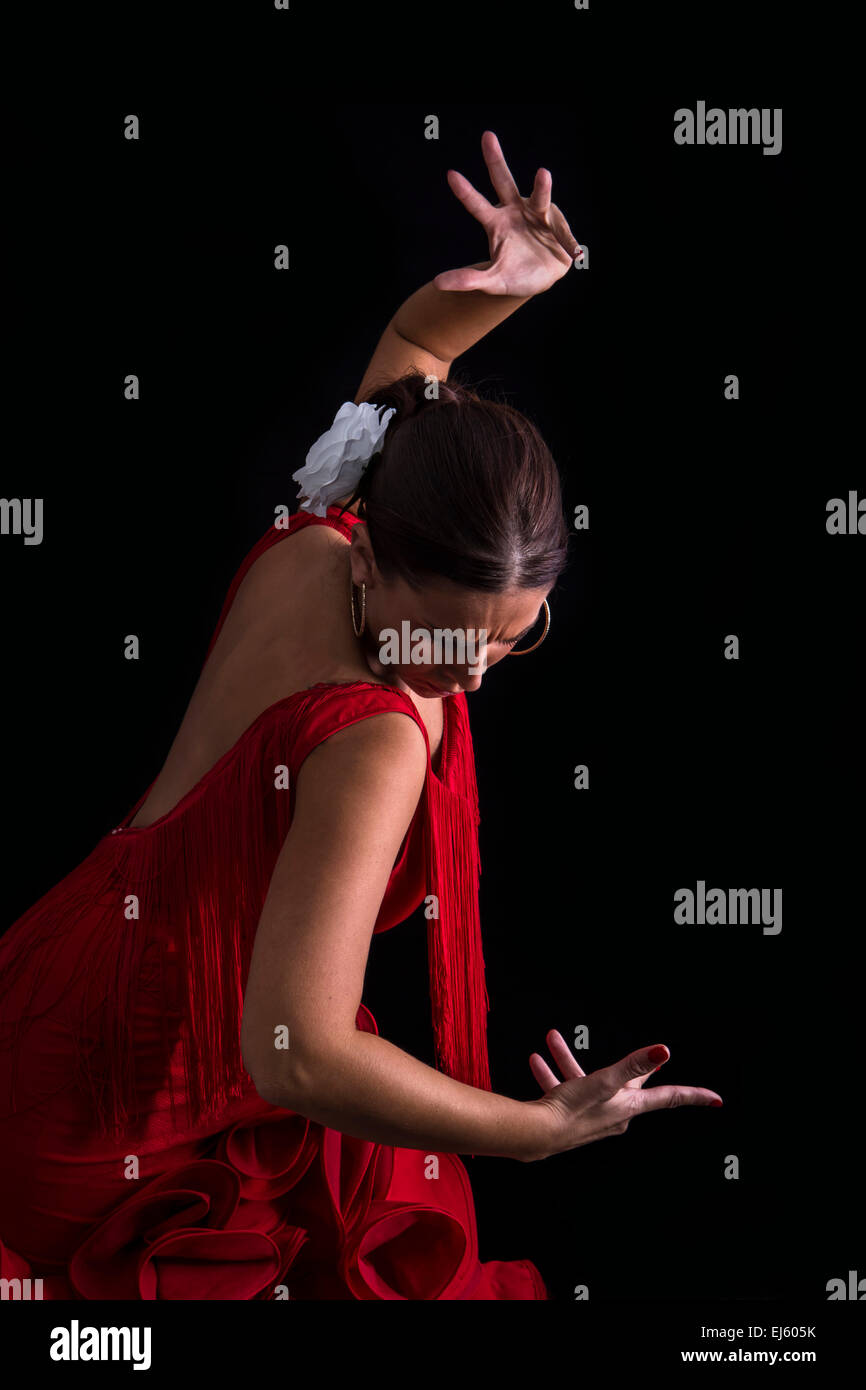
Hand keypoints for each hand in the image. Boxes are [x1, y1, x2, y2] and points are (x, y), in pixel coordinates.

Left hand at [434, 130, 581, 297]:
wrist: (540, 277)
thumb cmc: (513, 275)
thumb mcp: (491, 281)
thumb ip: (467, 280)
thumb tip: (436, 284)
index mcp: (496, 222)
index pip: (477, 205)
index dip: (465, 192)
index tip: (451, 175)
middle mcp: (515, 211)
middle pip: (503, 181)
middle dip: (495, 159)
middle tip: (486, 136)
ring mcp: (538, 214)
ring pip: (539, 197)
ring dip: (541, 187)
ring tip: (543, 173)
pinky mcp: (558, 225)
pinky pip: (563, 234)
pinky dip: (568, 244)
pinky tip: (575, 254)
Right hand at [524, 1030, 722, 1161]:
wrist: (534, 1135)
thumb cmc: (572, 1110)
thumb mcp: (605, 1081)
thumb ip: (632, 1064)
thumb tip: (663, 1051)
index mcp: (628, 1106)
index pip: (669, 1097)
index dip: (694, 1096)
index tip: (717, 1099)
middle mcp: (614, 1113)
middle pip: (628, 1083)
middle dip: (629, 1065)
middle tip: (650, 1058)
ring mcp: (591, 1115)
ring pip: (587, 1080)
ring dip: (569, 1061)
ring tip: (553, 1040)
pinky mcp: (569, 1115)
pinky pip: (563, 1089)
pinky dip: (552, 1074)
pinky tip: (538, 1061)